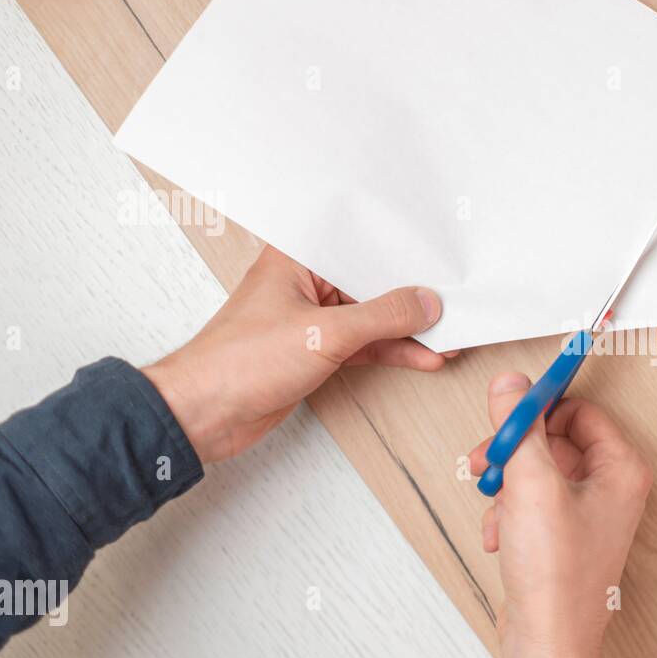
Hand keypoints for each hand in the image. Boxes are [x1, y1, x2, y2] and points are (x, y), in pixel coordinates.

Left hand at [144, 245, 448, 461]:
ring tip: (448, 335)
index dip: (401, 250)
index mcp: (296, 257)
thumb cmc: (239, 362)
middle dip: (412, 294)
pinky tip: (422, 356)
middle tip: (452, 299)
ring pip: (372, 316)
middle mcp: (305, 282)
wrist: (203, 414)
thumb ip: (382, 316)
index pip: (361, 243)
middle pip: (371, 280)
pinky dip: (392, 351)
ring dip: (408, 329)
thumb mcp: (325, 333)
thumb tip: (425, 303)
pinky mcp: (316, 350)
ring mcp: (311, 317)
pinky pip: (365, 344)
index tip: (439, 259)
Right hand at [469, 372, 651, 657]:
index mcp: (622, 469)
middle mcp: (612, 490)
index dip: (540, 410)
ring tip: (496, 508)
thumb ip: (519, 428)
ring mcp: (590, 516)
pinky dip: (510, 514)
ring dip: (508, 486)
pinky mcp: (566, 539)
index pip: (580, 410)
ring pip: (538, 474)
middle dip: (515, 452)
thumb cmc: (556, 578)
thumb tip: (511, 385)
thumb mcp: (531, 485)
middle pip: (555, 441)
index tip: (506, 413)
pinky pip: (532, 505)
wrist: (548, 645)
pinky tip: (500, 536)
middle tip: (485, 461)